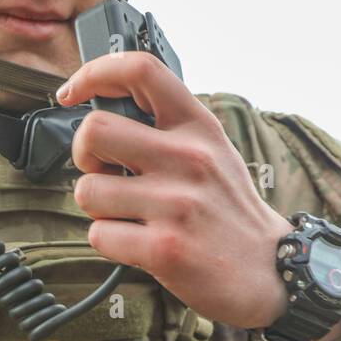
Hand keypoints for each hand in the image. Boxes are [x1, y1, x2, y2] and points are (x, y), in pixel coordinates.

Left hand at [57, 52, 292, 330]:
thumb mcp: (213, 151)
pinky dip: (110, 242)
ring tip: (129, 215)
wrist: (269, 271)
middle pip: (93, 131)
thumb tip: (104, 110)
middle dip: (83, 155)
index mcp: (198, 127)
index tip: (71, 93)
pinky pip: (99, 235)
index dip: (94, 73)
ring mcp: (175, 204)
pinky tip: (138, 244)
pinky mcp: (163, 248)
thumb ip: (167, 129)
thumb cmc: (228, 211)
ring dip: (97, 208)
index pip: (141, 70)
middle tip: (104, 172)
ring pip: (88, 190)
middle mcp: (188, 158)